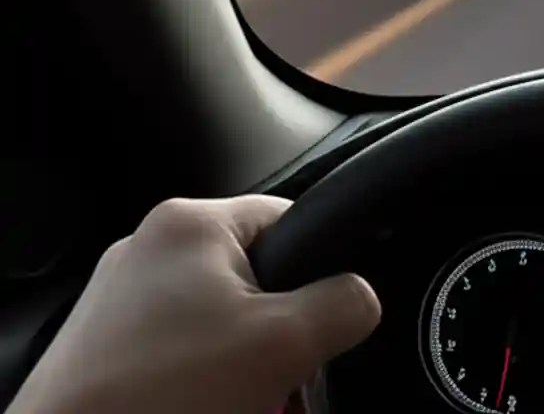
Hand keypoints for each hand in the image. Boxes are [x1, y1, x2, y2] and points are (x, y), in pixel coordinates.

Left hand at [7, 196, 380, 413]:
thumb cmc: (159, 397)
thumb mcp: (286, 343)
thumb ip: (345, 305)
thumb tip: (361, 299)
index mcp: (190, 223)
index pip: (292, 219)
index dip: (322, 271)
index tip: (322, 322)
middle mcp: (150, 251)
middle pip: (260, 283)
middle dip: (284, 338)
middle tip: (286, 379)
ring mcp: (125, 303)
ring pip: (226, 327)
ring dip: (253, 368)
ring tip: (253, 405)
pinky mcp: (113, 350)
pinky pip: (190, 356)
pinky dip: (214, 385)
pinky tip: (223, 410)